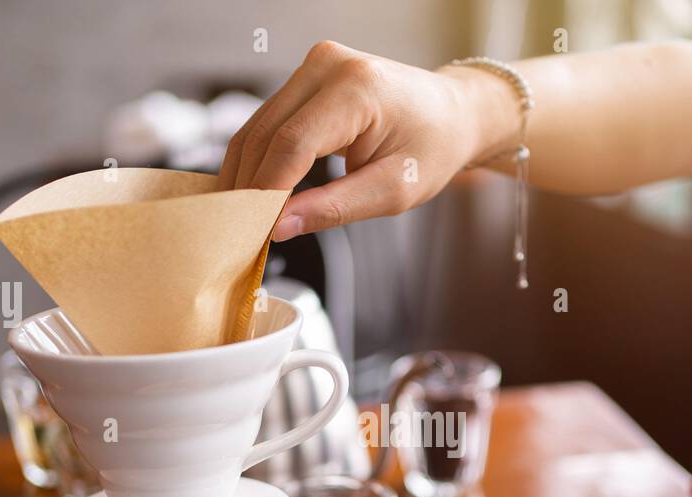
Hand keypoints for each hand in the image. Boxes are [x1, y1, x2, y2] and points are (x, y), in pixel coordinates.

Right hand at [218, 41, 506, 240]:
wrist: (451, 114)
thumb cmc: (433, 149)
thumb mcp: (394, 191)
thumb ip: (335, 208)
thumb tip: (278, 227)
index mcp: (358, 89)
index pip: (292, 144)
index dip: (267, 191)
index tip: (254, 232)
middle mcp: (329, 65)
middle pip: (265, 134)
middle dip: (249, 187)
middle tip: (240, 235)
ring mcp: (314, 65)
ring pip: (257, 127)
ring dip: (245, 175)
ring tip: (242, 220)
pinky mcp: (306, 76)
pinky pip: (268, 122)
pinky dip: (257, 160)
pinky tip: (252, 193)